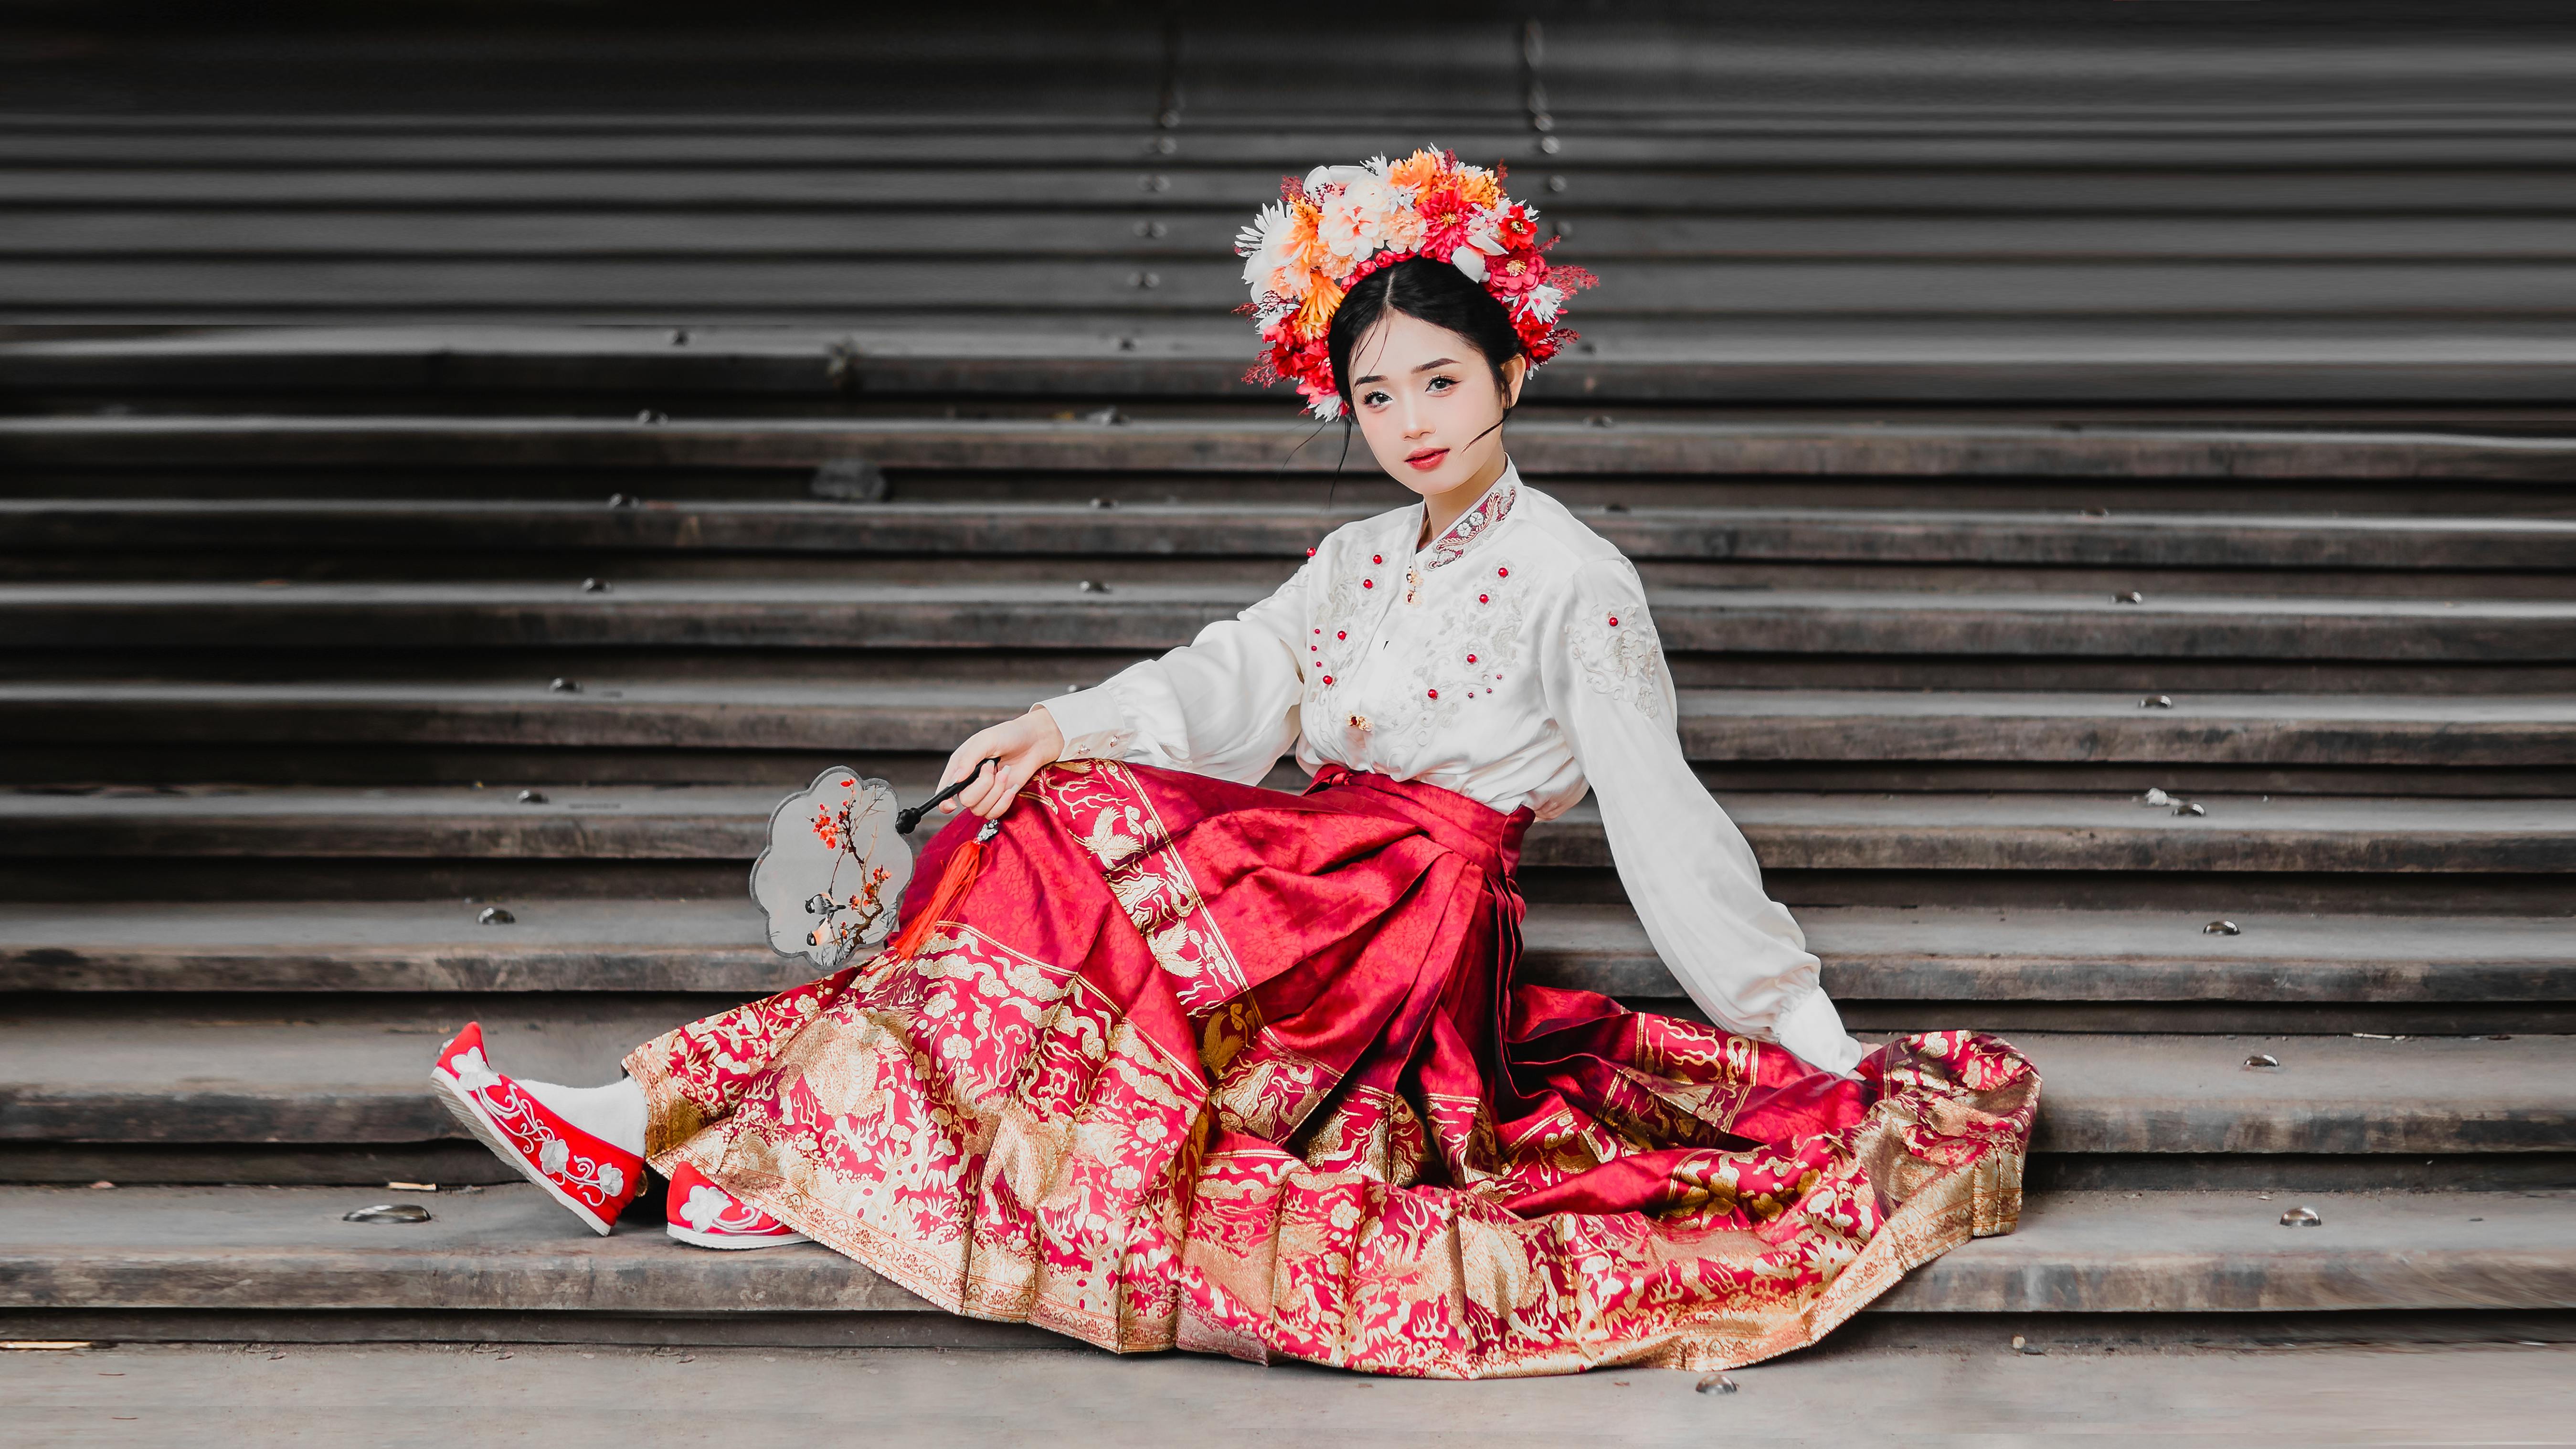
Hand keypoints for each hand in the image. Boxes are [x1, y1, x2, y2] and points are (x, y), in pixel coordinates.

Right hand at [936, 705, 1065, 819]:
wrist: (1033, 741)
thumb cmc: (1007, 736)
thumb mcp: (986, 740)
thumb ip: (969, 758)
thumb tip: (955, 779)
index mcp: (959, 767)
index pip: (944, 792)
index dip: (943, 802)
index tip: (952, 804)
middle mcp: (969, 783)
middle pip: (966, 801)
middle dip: (983, 785)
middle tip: (993, 767)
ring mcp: (985, 793)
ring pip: (981, 809)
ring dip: (996, 792)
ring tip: (1005, 772)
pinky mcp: (1000, 799)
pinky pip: (995, 813)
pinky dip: (1004, 802)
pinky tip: (1012, 787)